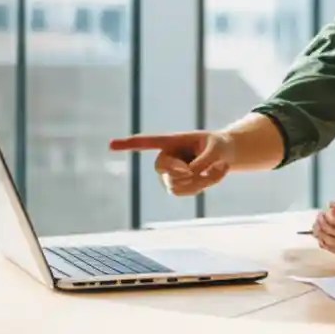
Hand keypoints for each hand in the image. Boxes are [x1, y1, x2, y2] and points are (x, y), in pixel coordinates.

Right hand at [109, 131, 236, 196]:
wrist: (225, 156)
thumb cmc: (218, 146)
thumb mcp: (216, 148)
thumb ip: (203, 160)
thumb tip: (188, 175)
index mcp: (172, 141)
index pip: (147, 142)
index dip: (129, 144)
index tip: (110, 145)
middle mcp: (165, 157)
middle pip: (163, 168)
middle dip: (185, 171)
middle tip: (205, 168)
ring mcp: (169, 174)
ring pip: (175, 185)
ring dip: (199, 181)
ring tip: (217, 169)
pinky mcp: (177, 187)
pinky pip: (185, 192)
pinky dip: (203, 186)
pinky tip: (212, 177)